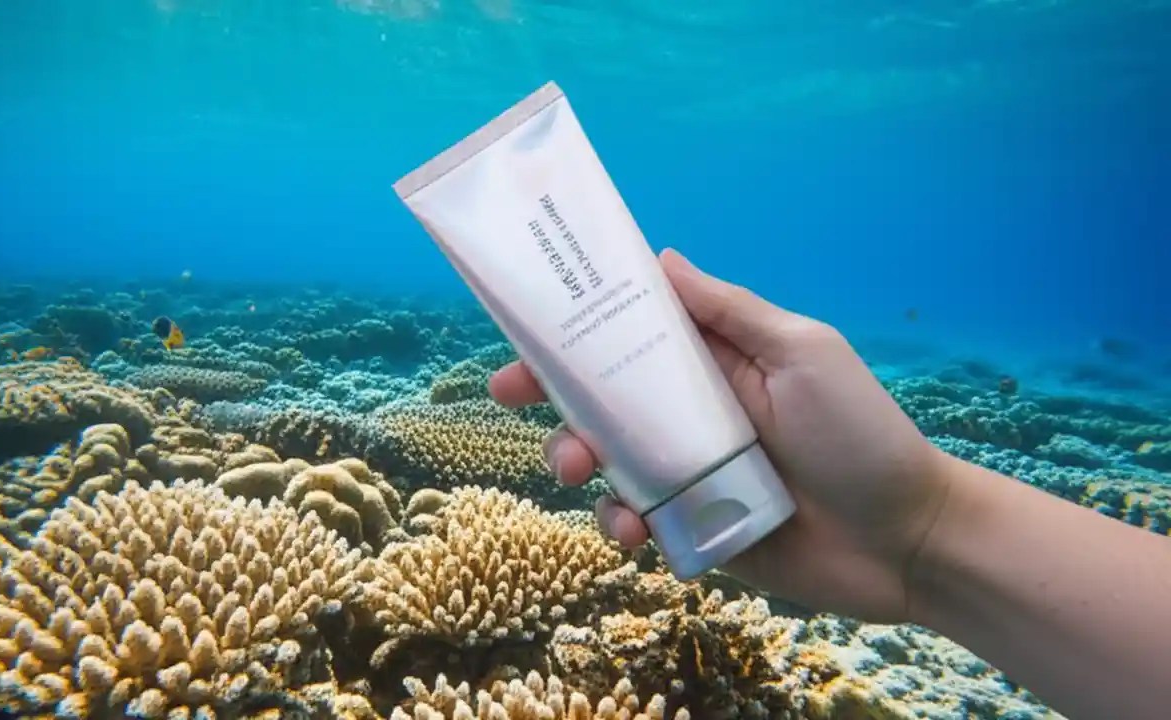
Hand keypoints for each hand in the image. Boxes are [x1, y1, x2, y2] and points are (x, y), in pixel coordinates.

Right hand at [489, 248, 951, 622]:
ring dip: (575, 456)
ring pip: (604, 457)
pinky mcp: (690, 527)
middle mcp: (691, 411)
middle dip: (549, 391)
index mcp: (715, 360)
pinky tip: (633, 528)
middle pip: (601, 394)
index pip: (633, 331)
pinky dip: (618, 523)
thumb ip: (731, 312)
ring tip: (580, 469)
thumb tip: (664, 257)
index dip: (578, 324)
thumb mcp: (803, 353)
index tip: (528, 319)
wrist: (903, 540)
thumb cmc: (861, 434)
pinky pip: (632, 519)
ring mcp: (687, 470)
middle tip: (508, 392)